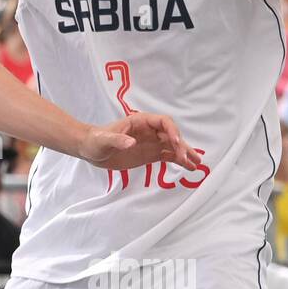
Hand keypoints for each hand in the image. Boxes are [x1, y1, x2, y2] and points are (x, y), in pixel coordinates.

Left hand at [79, 112, 198, 171]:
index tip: (176, 142)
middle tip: (187, 158)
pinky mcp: (150, 154)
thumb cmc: (95, 141)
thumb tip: (131, 143)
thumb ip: (117, 140)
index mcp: (140, 121)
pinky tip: (189, 167)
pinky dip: (178, 161)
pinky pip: (168, 156)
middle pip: (171, 134)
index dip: (171, 131)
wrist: (91, 150)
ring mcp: (151, 143)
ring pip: (173, 146)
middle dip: (181, 145)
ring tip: (197, 163)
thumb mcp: (104, 140)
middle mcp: (149, 131)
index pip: (162, 122)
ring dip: (185, 153)